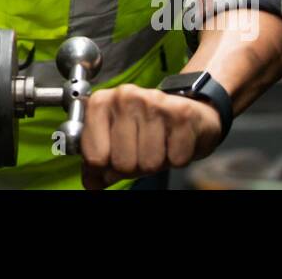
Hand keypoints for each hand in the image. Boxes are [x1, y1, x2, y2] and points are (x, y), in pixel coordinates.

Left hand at [80, 83, 223, 188]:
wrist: (191, 115)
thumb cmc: (149, 130)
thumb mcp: (118, 144)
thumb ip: (100, 162)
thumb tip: (91, 185)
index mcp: (101, 102)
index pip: (94, 156)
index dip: (106, 167)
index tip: (114, 156)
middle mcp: (124, 96)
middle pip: (122, 163)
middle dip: (134, 165)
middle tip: (143, 149)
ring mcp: (153, 102)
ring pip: (149, 163)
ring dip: (156, 162)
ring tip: (160, 144)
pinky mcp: (181, 113)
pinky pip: (175, 159)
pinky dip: (177, 158)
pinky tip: (175, 141)